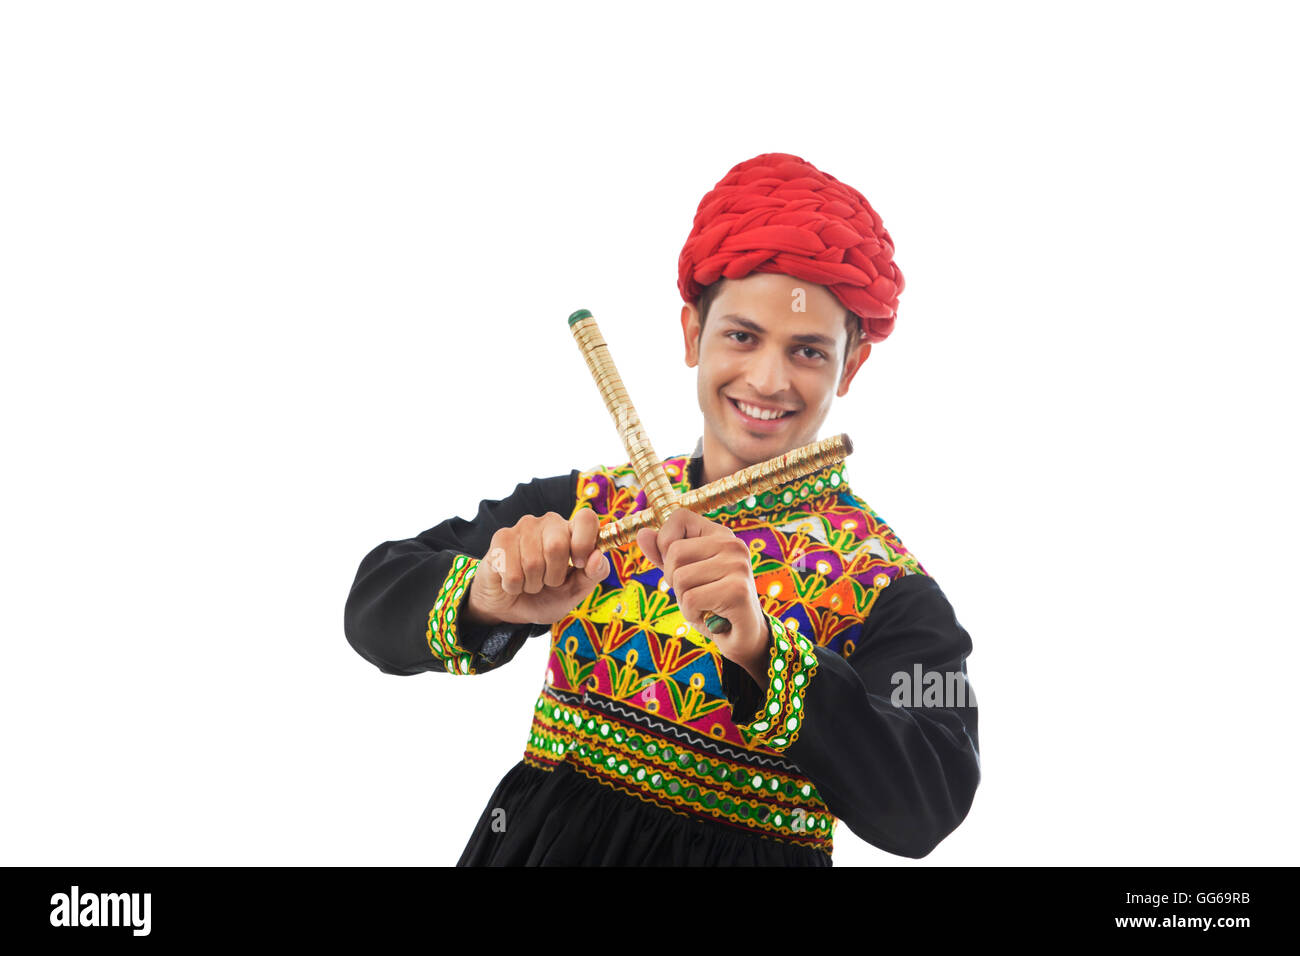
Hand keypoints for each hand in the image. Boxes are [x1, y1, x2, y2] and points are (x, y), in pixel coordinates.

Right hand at [466, 508, 609, 627]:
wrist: (510, 606)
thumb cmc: (547, 596)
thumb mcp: (576, 591)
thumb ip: (594, 574)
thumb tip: (597, 556)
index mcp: (572, 531)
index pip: (586, 518)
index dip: (585, 542)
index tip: (579, 564)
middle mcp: (549, 523)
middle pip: (557, 546)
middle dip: (554, 576)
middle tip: (548, 581)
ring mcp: (523, 528)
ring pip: (532, 563)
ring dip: (533, 584)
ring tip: (529, 582)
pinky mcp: (500, 538)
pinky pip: (511, 571)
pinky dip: (514, 586)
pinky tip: (512, 581)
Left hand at [636, 510, 770, 683]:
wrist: (742, 637)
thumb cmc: (711, 604)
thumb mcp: (683, 576)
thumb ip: (663, 555)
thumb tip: (642, 534)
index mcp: (720, 534)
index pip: (679, 517)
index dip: (666, 544)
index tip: (680, 567)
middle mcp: (733, 544)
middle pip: (674, 552)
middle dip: (674, 580)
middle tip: (697, 593)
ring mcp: (738, 566)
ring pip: (680, 578)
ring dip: (684, 600)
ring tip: (705, 605)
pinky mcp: (737, 590)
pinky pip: (691, 600)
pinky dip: (692, 614)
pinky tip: (710, 617)